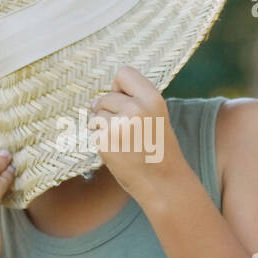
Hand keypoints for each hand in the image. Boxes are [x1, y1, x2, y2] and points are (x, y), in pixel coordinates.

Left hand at [90, 65, 185, 199]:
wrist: (164, 183)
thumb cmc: (158, 149)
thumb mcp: (156, 116)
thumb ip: (133, 101)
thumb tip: (95, 99)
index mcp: (153, 99)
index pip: (123, 73)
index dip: (119, 88)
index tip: (124, 102)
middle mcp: (136, 109)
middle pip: (105, 96)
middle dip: (108, 111)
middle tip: (127, 132)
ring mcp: (119, 126)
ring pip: (96, 114)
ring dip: (103, 127)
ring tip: (124, 142)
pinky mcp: (105, 141)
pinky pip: (93, 133)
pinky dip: (101, 142)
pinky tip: (118, 153)